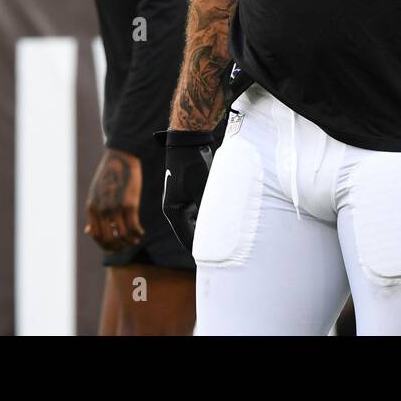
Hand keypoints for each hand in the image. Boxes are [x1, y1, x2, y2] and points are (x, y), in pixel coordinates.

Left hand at [85, 148, 143, 251]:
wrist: (120, 156)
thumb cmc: (109, 175)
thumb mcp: (95, 194)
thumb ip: (93, 213)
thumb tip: (89, 232)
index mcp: (92, 208)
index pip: (97, 236)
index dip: (106, 245)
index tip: (116, 245)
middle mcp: (101, 210)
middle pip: (109, 240)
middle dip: (119, 247)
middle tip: (127, 246)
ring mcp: (115, 208)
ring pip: (122, 237)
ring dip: (130, 242)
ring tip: (136, 240)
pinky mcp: (130, 204)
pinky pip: (133, 227)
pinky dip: (138, 234)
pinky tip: (141, 233)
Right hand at [159, 129, 214, 252]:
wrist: (190, 139)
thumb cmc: (192, 163)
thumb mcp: (202, 188)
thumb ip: (209, 208)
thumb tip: (220, 227)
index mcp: (173, 211)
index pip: (187, 237)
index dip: (200, 250)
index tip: (211, 262)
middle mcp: (177, 208)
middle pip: (193, 231)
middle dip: (207, 241)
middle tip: (223, 255)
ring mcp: (185, 200)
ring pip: (200, 221)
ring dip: (211, 228)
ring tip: (227, 241)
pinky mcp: (193, 193)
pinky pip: (204, 210)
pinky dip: (213, 216)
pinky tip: (226, 221)